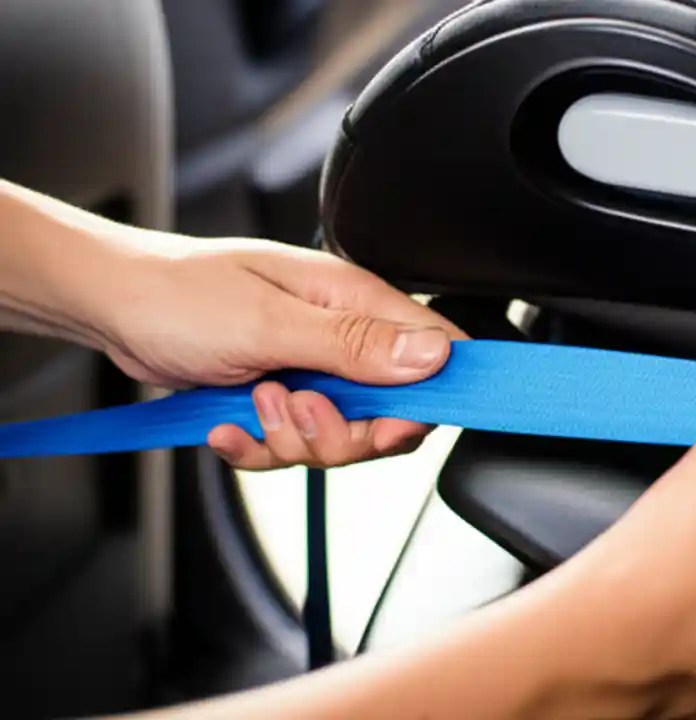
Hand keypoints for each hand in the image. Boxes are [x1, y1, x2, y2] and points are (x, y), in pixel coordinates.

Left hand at [90, 232, 467, 469]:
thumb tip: (433, 356)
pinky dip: (260, 447)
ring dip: (292, 439)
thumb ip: (356, 345)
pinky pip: (293, 445)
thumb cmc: (179, 295)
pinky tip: (229, 426)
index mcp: (355, 300)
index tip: (388, 426)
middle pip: (389, 413)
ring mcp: (311, 369)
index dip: (424, 400)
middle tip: (295, 411)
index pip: (432, 354)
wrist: (109, 307)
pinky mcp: (279, 396)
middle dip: (342, 433)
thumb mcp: (271, 324)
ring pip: (340, 437)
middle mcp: (342, 336)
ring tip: (252, 404)